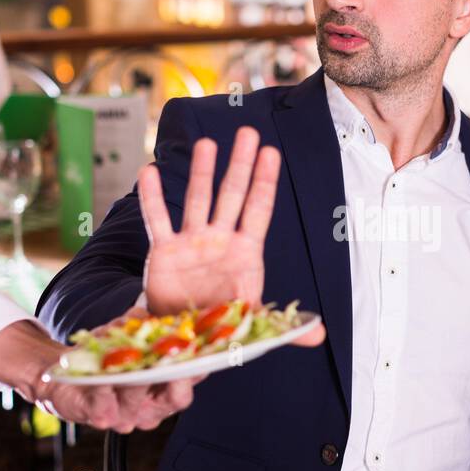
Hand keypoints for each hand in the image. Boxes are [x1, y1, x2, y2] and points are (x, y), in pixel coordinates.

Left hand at [0, 317, 200, 431]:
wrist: (67, 377)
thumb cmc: (104, 358)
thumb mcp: (126, 336)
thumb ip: (140, 325)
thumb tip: (146, 316)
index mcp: (167, 389)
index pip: (194, 377)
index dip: (202, 362)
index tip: (202, 343)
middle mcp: (152, 408)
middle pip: (178, 398)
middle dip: (179, 377)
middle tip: (175, 355)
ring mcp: (127, 416)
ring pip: (138, 400)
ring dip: (136, 379)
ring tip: (132, 359)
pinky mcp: (98, 417)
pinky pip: (104, 407)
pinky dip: (104, 390)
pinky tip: (103, 378)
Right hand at [137, 125, 324, 346]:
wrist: (185, 338)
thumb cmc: (223, 326)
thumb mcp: (256, 326)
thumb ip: (285, 327)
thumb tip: (321, 336)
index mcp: (245, 254)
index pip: (259, 209)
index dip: (265, 181)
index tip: (271, 151)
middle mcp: (220, 241)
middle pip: (231, 195)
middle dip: (240, 165)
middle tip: (247, 132)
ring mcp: (192, 243)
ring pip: (197, 200)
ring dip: (202, 172)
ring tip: (208, 144)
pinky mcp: (163, 253)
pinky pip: (157, 220)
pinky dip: (151, 198)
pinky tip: (148, 170)